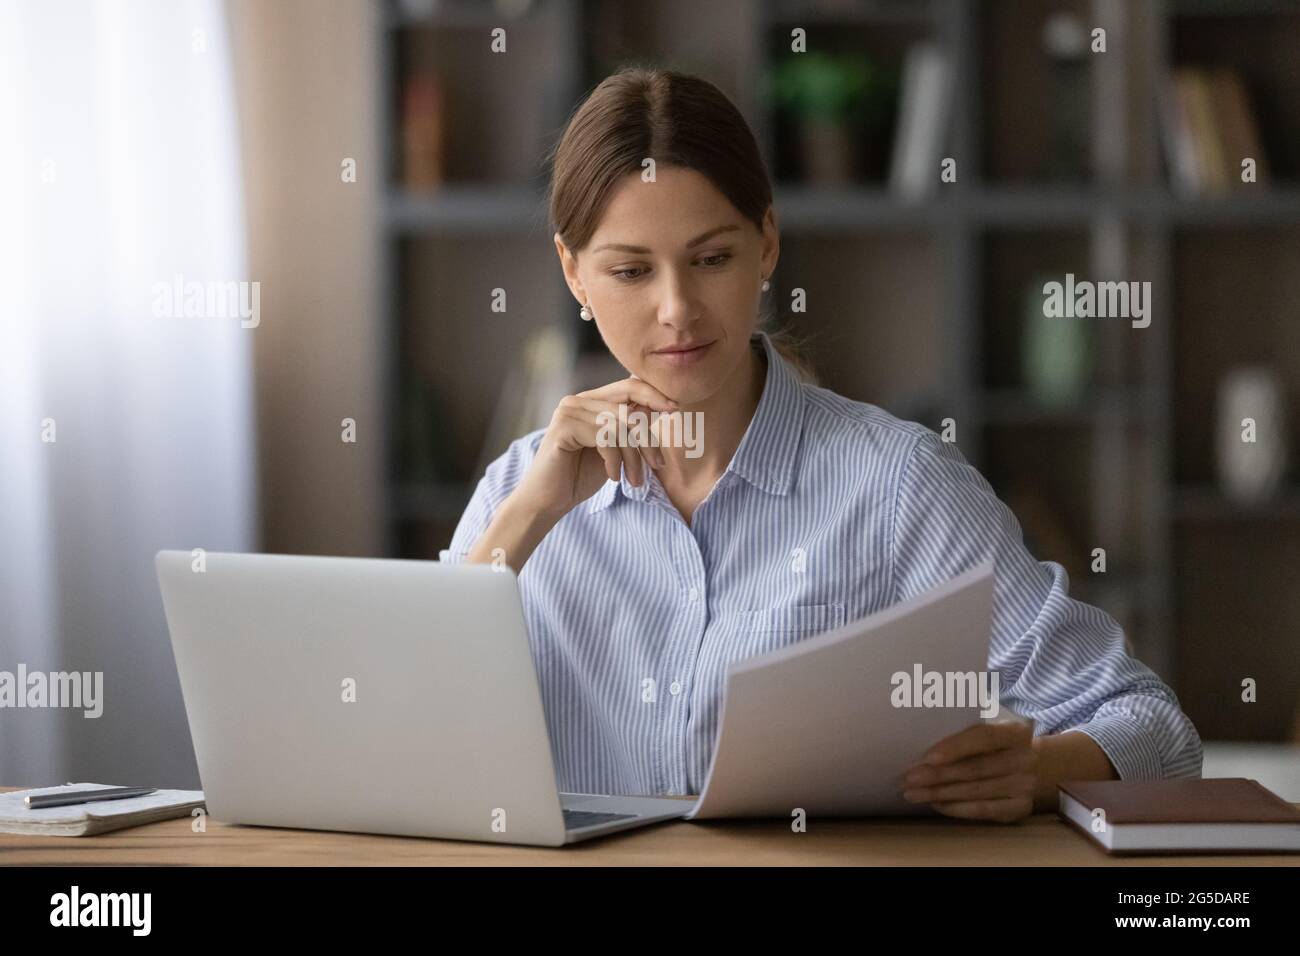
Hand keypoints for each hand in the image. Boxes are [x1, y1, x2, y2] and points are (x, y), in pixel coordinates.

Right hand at [512, 376, 678, 520]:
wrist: (547, 502)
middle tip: (657, 466)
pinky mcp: (563, 427)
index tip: (675, 409)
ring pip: (620, 426)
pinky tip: (613, 477)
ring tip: (635, 480)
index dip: (655, 394)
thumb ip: (629, 429)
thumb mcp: (614, 450)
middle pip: (629, 409)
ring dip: (634, 457)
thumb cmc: (579, 477)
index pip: (629, 386)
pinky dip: (615, 460)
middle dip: (648, 440)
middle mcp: (577, 401)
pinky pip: (605, 438)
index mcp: (590, 401)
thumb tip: (659, 408)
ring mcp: (568, 411)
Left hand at [900, 717, 1037, 822]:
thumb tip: (917, 733)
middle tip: (909, 779)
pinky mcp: (1020, 808)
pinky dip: (956, 808)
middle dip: (938, 775)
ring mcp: (1025, 785)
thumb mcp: (990, 729)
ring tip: (913, 794)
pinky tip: (936, 804)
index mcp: (1016, 731)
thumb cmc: (997, 744)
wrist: (1035, 767)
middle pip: (976, 768)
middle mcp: (1025, 758)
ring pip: (976, 792)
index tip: (927, 757)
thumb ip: (964, 729)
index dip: (955, 747)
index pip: (984, 737)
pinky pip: (983, 810)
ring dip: (940, 794)